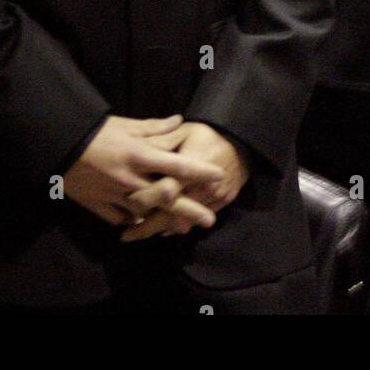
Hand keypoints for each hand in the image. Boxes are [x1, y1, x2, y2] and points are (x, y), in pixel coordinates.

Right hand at [62, 115, 222, 228]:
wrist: (60, 144)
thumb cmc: (96, 132)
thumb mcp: (126, 125)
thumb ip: (155, 128)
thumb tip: (180, 121)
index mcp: (138, 154)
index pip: (176, 164)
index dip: (199, 171)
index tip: (218, 176)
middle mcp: (130, 178)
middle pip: (165, 198)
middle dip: (189, 209)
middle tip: (210, 220)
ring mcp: (114, 194)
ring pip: (145, 214)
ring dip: (162, 220)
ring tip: (180, 226)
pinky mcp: (99, 206)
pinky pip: (121, 219)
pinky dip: (133, 221)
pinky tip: (144, 224)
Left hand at [120, 122, 249, 241]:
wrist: (243, 143)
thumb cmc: (209, 135)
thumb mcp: (185, 132)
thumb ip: (163, 141)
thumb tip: (139, 148)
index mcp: (189, 169)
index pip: (164, 192)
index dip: (145, 201)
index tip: (125, 208)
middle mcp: (201, 189)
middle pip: (170, 215)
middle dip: (146, 228)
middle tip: (125, 236)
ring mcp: (213, 199)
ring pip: (182, 223)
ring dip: (160, 229)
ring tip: (137, 235)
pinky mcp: (222, 204)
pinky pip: (197, 221)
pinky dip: (177, 226)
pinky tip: (161, 229)